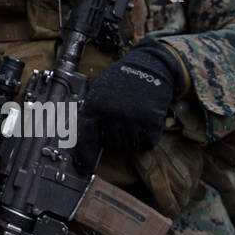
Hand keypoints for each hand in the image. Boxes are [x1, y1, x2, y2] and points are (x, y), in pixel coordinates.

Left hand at [75, 37, 186, 168]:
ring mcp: (132, 120)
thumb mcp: (99, 91)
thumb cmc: (121, 79)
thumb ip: (92, 112)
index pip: (86, 136)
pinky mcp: (151, 123)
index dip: (84, 154)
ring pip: (129, 145)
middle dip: (115, 135)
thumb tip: (83, 135)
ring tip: (133, 117)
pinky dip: (146, 137)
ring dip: (131, 137)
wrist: (149, 67)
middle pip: (111, 143)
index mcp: (95, 106)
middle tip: (122, 118)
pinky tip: (145, 120)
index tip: (83, 168)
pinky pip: (146, 143)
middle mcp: (111, 115)